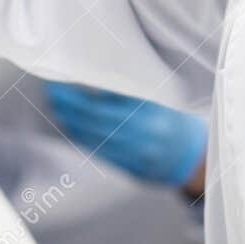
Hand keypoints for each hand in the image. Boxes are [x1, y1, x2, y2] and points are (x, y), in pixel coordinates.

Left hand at [44, 82, 207, 187]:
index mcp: (152, 109)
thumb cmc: (171, 122)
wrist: (189, 158)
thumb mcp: (159, 100)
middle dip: (72, 103)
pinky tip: (70, 124)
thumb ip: (132, 93)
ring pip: (94, 134)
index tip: (69, 77)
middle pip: (97, 116)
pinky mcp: (128, 166)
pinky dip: (81, 136)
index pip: (113, 95)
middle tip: (55, 89)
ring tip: (57, 104)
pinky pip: (98, 150)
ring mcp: (135, 151)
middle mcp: (143, 130)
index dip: (86, 88)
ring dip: (71, 119)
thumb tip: (95, 78)